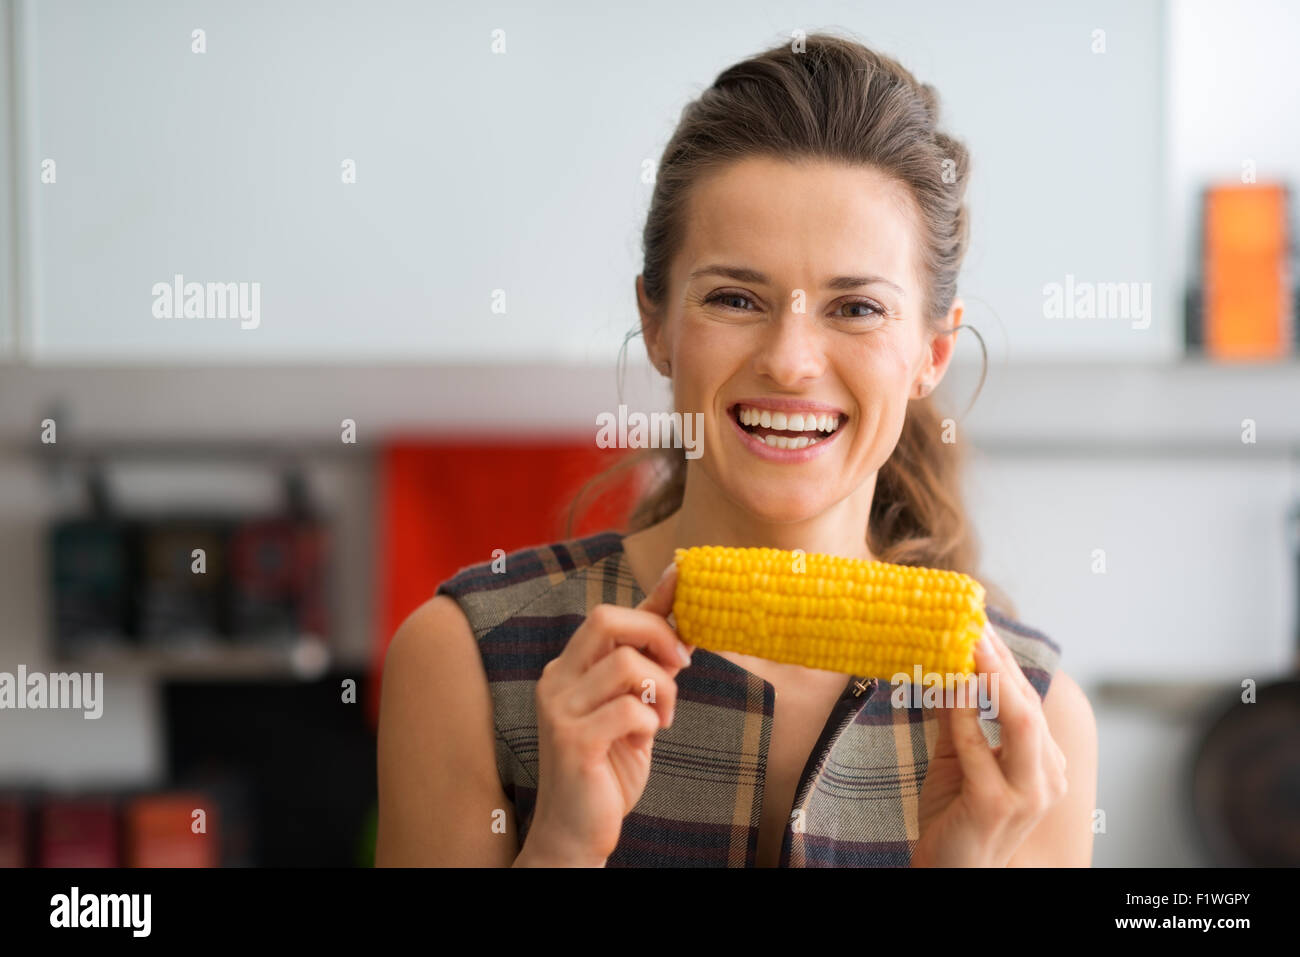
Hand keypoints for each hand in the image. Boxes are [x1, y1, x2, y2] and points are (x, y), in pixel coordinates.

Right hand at [519, 562, 693, 866]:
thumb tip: (681, 625)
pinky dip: (650, 721)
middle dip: (656, 633)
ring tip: (663, 717)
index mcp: (568, 668)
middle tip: (681, 664)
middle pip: (606, 619)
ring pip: (626, 664)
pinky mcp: (573, 740)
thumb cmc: (606, 769)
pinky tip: (645, 740)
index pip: (609, 616)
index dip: (651, 597)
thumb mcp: (631, 711)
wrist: (575, 832)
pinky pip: (629, 709)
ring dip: (662, 688)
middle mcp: (556, 680)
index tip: (683, 577)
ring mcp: (559, 709)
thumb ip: (646, 672)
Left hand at [911, 622, 1068, 866]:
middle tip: (974, 624)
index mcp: (1045, 765)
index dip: (1004, 662)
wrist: (949, 874)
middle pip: (1029, 705)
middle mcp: (1047, 778)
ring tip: (970, 644)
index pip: (1027, 702)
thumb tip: (946, 664)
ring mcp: (1027, 795)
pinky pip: (979, 748)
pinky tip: (947, 687)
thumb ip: (958, 717)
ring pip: (1020, 722)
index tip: (980, 625)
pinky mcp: (996, 806)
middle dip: (1001, 661)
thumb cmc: (955, 818)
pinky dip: (963, 714)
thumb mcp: (956, 758)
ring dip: (993, 679)